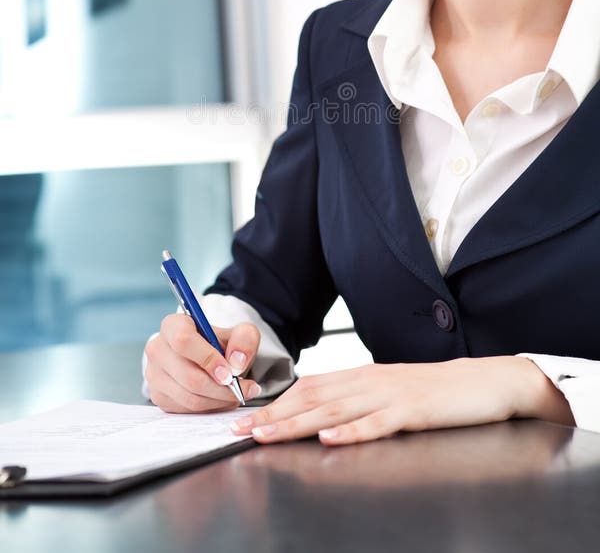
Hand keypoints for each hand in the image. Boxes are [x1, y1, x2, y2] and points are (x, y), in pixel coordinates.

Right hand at [145, 314, 261, 412]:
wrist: (208, 358)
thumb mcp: (240, 333)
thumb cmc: (220, 343)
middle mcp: (157, 349)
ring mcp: (154, 375)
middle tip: (244, 389)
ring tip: (237, 394)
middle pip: (188, 376)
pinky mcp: (158, 396)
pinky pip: (186, 410)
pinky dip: (210, 408)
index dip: (208, 359)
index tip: (230, 373)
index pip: (183, 340)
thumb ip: (244, 340)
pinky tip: (222, 399)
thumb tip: (236, 363)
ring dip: (218, 400)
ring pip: (189, 397)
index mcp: (172, 325)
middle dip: (221, 388)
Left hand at [230, 356, 574, 444]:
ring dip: (298, 424)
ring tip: (268, 435)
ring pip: (336, 410)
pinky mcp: (414, 411)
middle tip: (240, 431)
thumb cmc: (434, 390)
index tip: (246, 420)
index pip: (310, 387)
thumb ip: (357, 399)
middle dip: (274, 416)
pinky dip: (351, 432)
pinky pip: (377, 423)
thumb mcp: (389, 390)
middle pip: (314, 398)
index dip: (276, 403)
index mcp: (362, 376)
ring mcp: (391, 395)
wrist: (483, 382)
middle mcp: (370, 381)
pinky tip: (330, 439)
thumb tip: (320, 413)